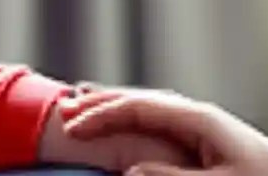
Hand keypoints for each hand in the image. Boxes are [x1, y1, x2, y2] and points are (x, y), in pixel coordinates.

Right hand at [59, 90, 267, 175]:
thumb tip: (131, 171)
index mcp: (198, 119)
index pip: (138, 107)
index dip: (102, 114)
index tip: (72, 124)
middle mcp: (197, 115)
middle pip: (138, 98)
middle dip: (100, 102)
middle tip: (63, 108)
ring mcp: (201, 123)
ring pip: (147, 106)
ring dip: (114, 107)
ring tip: (83, 106)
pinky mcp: (204, 137)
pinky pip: (157, 120)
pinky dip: (131, 118)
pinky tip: (122, 124)